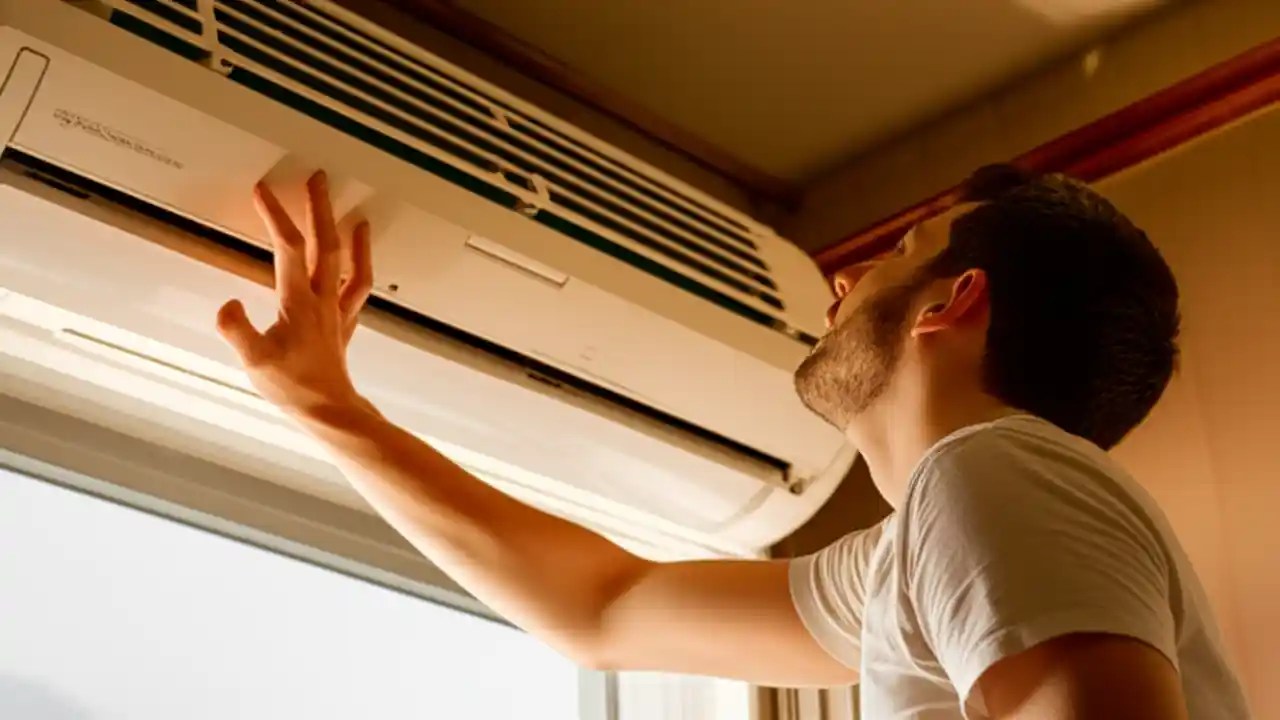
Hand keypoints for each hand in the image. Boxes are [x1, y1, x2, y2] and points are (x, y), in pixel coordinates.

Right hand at [217, 171, 373, 417]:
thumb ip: (236, 330)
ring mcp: (336, 312)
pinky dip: (362, 267)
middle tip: (317, 180)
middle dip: (319, 209)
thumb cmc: (294, 389)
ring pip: (349, 264)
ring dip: (350, 236)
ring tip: (353, 214)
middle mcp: (322, 301)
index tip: (264, 191)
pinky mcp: (342, 326)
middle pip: (324, 244)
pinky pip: (358, 288)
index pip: (288, 248)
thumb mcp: (254, 361)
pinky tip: (360, 260)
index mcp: (298, 302)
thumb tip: (227, 305)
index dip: (276, 216)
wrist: (329, 411)